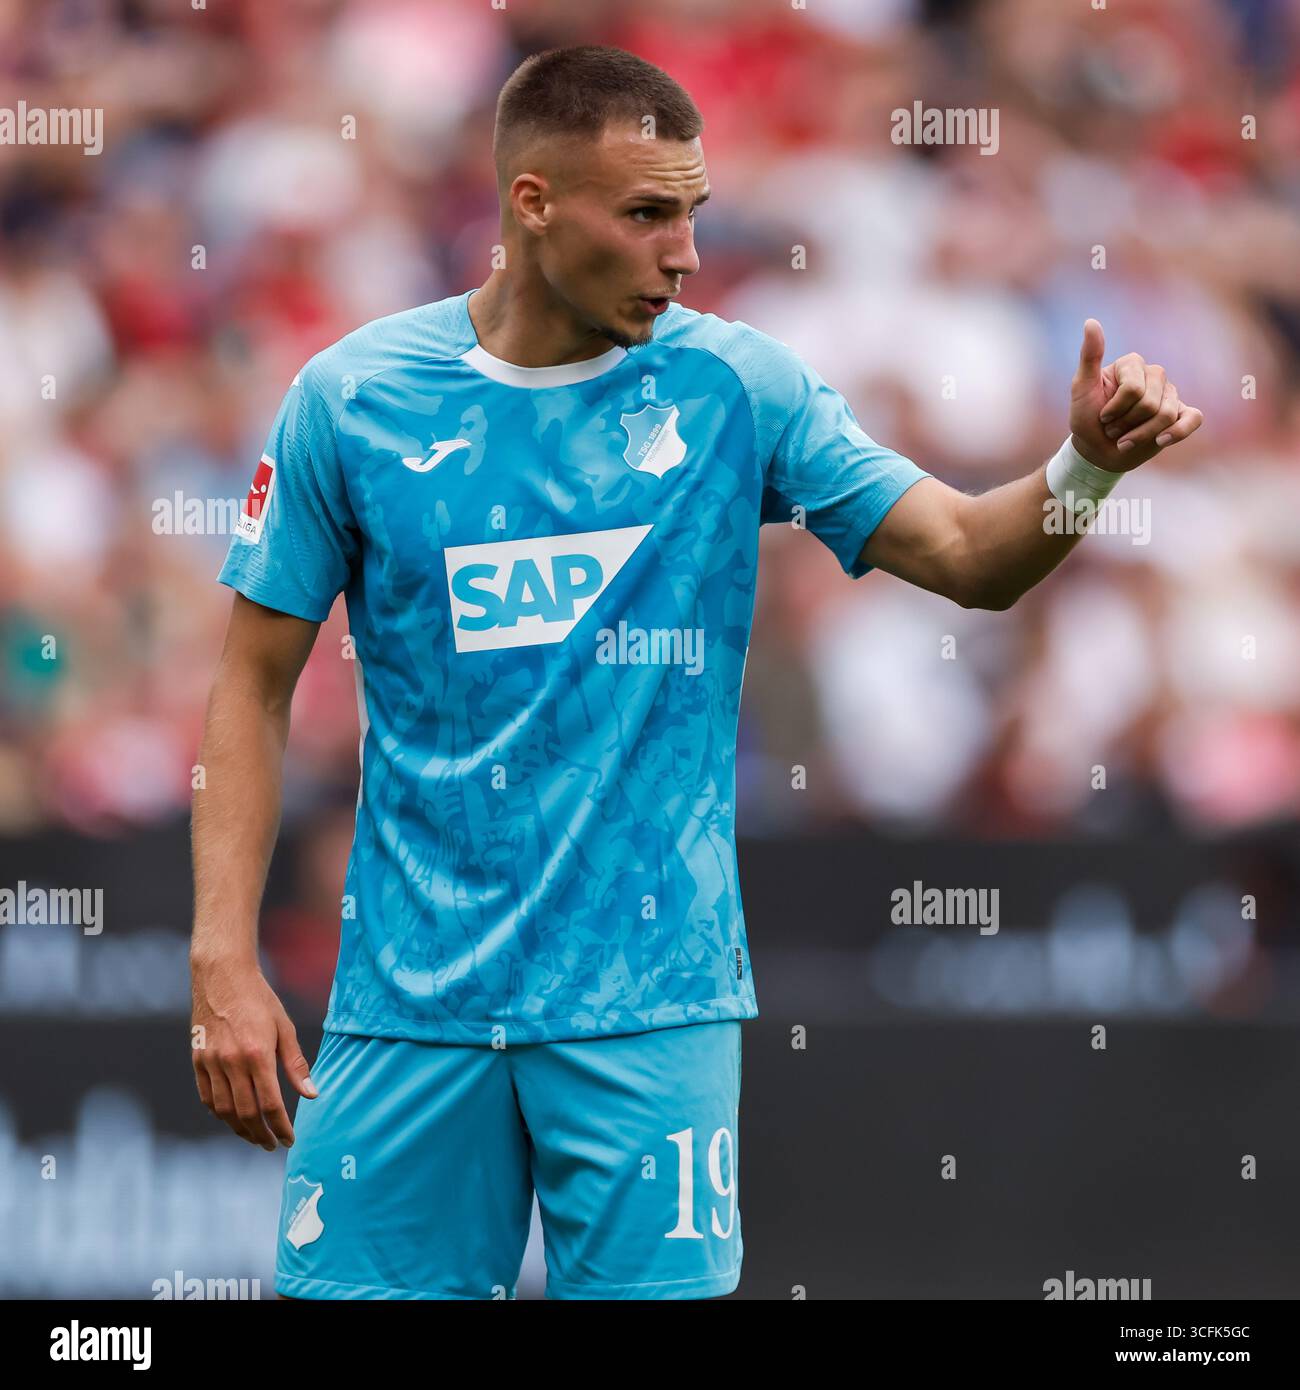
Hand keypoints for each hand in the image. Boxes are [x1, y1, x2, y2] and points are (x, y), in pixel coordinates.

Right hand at [191, 955, 315, 1149]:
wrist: (222, 976)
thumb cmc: (260, 999)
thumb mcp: (285, 1027)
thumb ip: (296, 1064)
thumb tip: (312, 1094)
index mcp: (257, 1054)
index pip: (270, 1104)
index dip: (281, 1127)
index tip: (289, 1140)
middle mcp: (231, 1062)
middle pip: (246, 1113)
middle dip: (261, 1134)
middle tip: (272, 1145)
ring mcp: (211, 1062)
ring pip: (224, 1110)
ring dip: (240, 1129)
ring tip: (254, 1136)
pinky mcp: (197, 1060)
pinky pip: (207, 1097)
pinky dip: (220, 1113)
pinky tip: (232, 1118)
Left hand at [1068, 318, 1203, 470]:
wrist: (1097, 450)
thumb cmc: (1087, 418)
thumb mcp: (1081, 388)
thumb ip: (1089, 356)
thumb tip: (1091, 321)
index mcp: (1132, 364)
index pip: (1133, 389)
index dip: (1115, 409)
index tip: (1102, 416)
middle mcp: (1154, 375)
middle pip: (1151, 403)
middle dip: (1127, 423)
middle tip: (1113, 429)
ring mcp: (1170, 394)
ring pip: (1167, 415)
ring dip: (1140, 435)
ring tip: (1124, 439)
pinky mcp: (1181, 414)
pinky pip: (1194, 419)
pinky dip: (1177, 433)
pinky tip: (1160, 441)